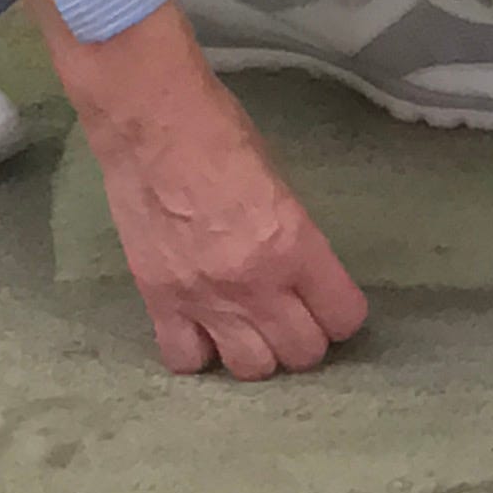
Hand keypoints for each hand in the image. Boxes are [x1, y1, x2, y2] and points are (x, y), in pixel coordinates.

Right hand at [0, 0, 370, 377]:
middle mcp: (255, 284)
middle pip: (301, 354)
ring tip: (250, 326)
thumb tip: (302, 270)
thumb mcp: (280, 181)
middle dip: (305, 338)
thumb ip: (294, 237)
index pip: (342, 317)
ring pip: (251, 369)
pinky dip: (200, 351)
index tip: (332, 302)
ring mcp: (204, 299)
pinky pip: (187, 360)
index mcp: (294, 246)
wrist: (150, 123)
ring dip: (257, 351)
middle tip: (293, 313)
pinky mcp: (159, 301)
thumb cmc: (221, 133)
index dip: (342, 313)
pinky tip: (202, 327)